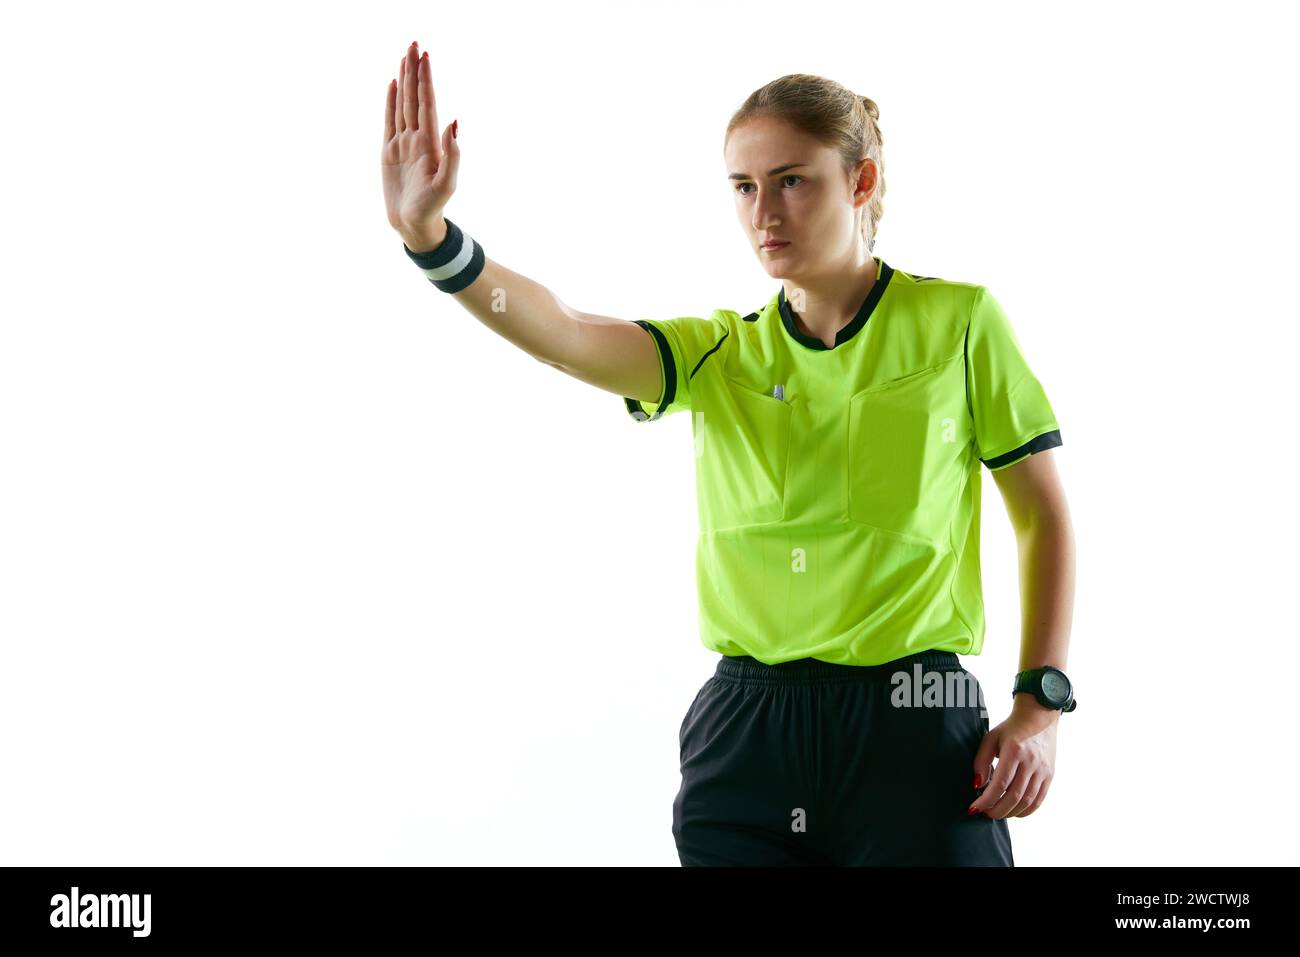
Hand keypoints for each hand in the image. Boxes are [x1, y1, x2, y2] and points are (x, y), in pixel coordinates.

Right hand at [382, 40, 458, 250]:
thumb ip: (452, 155)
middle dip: (415, 71)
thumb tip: (454, 122)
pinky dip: (391, 101)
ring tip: (404, 57)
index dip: (426, 80)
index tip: (425, 56)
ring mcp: (403, 143)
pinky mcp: (389, 152)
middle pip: (415, 97)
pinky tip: (393, 85)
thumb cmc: (432, 208)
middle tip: (414, 44)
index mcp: (430, 143)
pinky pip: (389, 121)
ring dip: (404, 80)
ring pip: (403, 104)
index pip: (427, 103)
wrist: (414, 225)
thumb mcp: (447, 184)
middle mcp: (418, 138)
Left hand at [968, 696, 1058, 818]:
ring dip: (1010, 812)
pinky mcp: (1050, 775)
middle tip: (985, 814)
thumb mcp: (990, 738)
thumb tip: (977, 785)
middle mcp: (1031, 762)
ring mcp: (1043, 770)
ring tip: (997, 813)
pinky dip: (1026, 810)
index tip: (974, 808)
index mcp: (1014, 751)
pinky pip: (1039, 799)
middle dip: (997, 810)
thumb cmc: (1010, 729)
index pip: (999, 784)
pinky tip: (1014, 812)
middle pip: (1014, 796)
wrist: (1038, 718)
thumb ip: (981, 761)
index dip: (986, 800)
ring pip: (1027, 801)